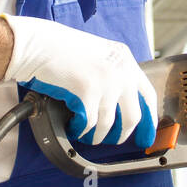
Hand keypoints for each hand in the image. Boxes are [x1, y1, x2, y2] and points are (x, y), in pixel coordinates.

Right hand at [0, 14, 158, 147]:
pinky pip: (88, 124)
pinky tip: (74, 126)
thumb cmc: (60, 50)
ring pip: (108, 125)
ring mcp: (105, 82)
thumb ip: (112, 74)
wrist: (38, 45)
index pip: (148, 95)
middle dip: (123, 134)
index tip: (146, 135)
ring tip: (87, 135)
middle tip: (113, 141)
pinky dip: (80, 130)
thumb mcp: (98, 56)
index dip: (149, 119)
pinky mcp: (88, 93)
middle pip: (133, 116)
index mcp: (124, 60)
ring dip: (97, 135)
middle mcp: (120, 71)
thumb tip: (119, 105)